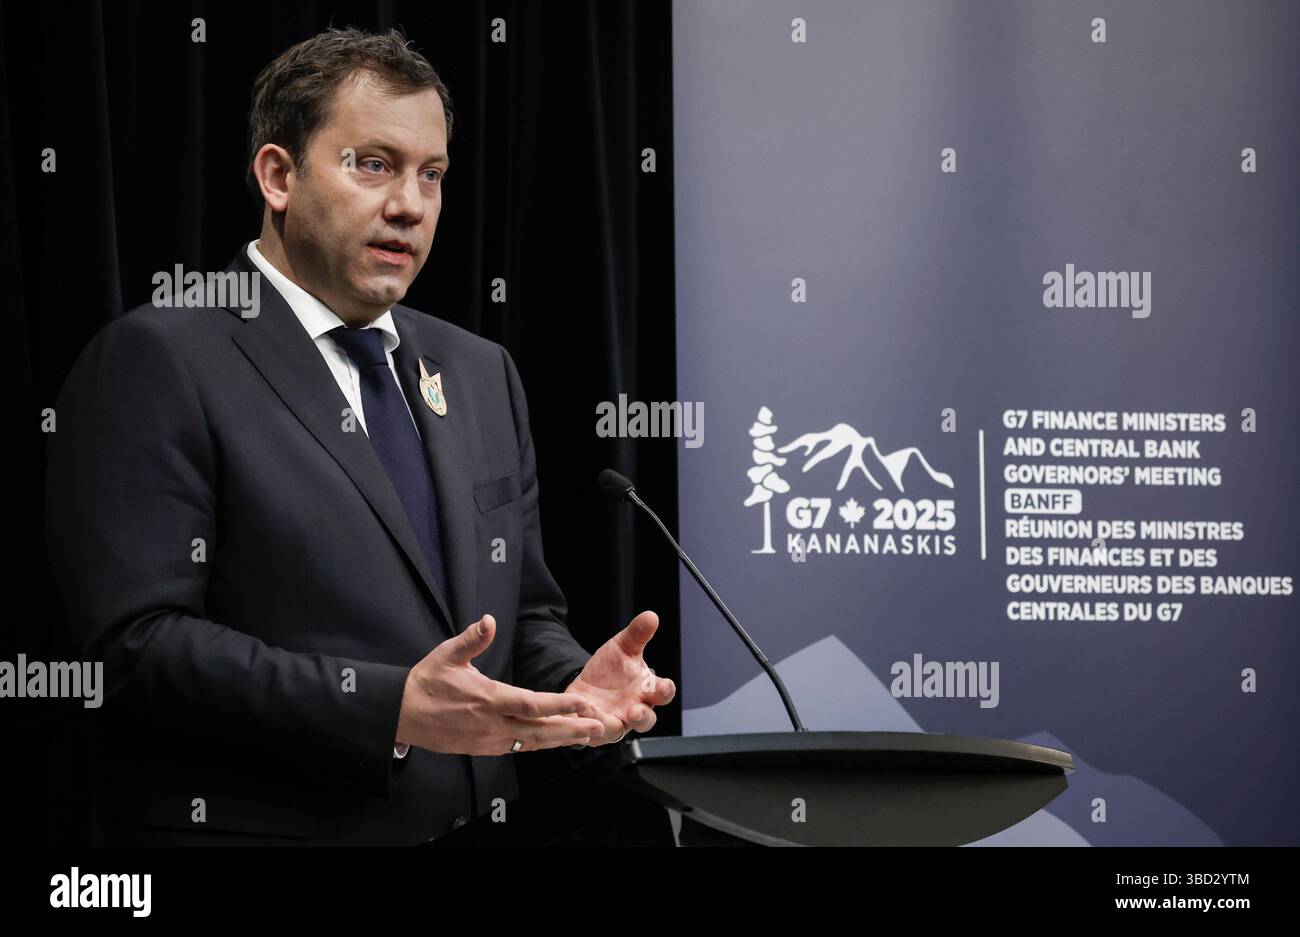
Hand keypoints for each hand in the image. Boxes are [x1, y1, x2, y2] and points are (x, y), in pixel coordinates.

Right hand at [395, 614, 608, 754]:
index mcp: (488, 699)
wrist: (401, 714)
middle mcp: (493, 724)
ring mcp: (489, 740)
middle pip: (540, 731)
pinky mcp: (484, 748)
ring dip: (561, 740)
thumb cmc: (426, 682)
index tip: (583, 704)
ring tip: (587, 736)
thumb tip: (489, 620)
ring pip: (532, 743)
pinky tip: (556, 741)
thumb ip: (472, 639)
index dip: (561, 706)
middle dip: (572, 729)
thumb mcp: (447, 654)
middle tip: (599, 727)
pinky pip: (518, 748)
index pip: (533, 705)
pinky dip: (540, 744)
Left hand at [564, 610, 675, 745]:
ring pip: (617, 730)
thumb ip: (637, 634)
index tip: (662, 687)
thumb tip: (651, 616)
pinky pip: (594, 731)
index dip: (665, 691)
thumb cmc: (612, 668)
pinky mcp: (596, 729)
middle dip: (641, 717)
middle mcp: (635, 710)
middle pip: (646, 720)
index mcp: (647, 690)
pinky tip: (580, 710)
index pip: (663, 693)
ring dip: (608, 723)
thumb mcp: (622, 647)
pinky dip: (588, 722)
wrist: (586, 682)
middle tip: (634, 711)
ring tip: (594, 711)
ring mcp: (616, 722)